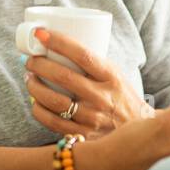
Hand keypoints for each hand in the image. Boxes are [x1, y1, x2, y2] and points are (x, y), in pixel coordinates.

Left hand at [23, 26, 153, 139]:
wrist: (139, 130)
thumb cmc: (121, 96)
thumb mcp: (115, 75)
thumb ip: (92, 63)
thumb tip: (56, 46)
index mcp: (111, 77)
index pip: (83, 55)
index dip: (59, 42)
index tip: (41, 34)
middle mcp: (102, 97)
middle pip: (63, 77)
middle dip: (40, 64)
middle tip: (31, 60)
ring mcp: (92, 118)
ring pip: (54, 101)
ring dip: (35, 86)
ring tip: (30, 78)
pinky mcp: (84, 136)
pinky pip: (52, 122)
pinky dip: (38, 109)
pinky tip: (35, 102)